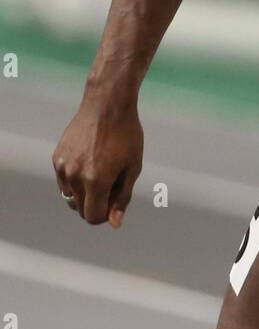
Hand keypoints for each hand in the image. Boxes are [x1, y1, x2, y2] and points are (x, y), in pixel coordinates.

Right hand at [52, 99, 143, 226]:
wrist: (106, 105)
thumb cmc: (126, 135)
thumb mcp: (132, 167)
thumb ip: (122, 197)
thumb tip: (114, 223)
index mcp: (96, 181)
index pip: (93, 217)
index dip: (105, 215)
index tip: (114, 202)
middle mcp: (75, 176)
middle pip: (81, 209)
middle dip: (95, 204)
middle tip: (111, 183)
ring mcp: (63, 167)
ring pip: (70, 197)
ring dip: (84, 193)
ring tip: (100, 170)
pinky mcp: (57, 158)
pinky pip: (64, 181)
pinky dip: (75, 179)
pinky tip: (89, 161)